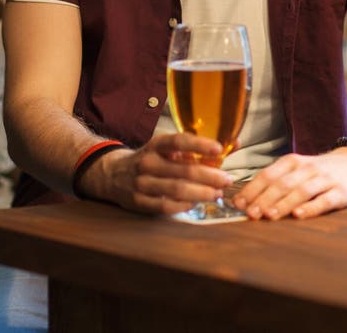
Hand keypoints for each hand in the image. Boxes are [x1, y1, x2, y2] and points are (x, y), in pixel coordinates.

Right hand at [78, 132, 231, 214]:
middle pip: (182, 170)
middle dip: (208, 176)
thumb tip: (234, 144)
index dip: (199, 144)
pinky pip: (165, 206)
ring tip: (217, 193)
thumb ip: (197, 148)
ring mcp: (142, 183)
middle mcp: (148, 162)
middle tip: (226, 179)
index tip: (219, 148)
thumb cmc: (151, 159)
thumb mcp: (167, 148)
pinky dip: (183, 205)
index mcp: (156, 144)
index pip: (179, 141)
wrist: (113, 174)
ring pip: (176, 190)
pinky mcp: (139, 202)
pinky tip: (196, 203)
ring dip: (200, 193)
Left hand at [232, 148, 346, 219]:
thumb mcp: (295, 170)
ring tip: (270, 215)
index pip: (268, 174)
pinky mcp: (340, 192)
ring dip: (284, 203)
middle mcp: (306, 168)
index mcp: (291, 162)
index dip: (252, 189)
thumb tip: (245, 201)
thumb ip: (274, 183)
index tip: (238, 204)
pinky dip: (311, 208)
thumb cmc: (315, 172)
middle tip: (251, 214)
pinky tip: (299, 215)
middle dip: (264, 199)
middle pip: (282, 183)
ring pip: (301, 191)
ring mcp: (324, 179)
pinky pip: (324, 200)